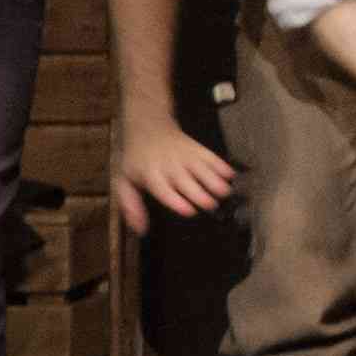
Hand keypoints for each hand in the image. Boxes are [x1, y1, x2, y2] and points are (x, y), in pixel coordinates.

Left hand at [109, 117, 238, 235]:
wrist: (148, 126)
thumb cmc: (137, 159)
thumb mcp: (125, 181)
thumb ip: (131, 206)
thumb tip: (140, 229)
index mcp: (151, 175)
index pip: (164, 189)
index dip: (176, 200)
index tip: (189, 211)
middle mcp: (169, 165)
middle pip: (186, 180)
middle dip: (199, 192)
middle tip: (211, 204)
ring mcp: (184, 155)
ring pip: (201, 168)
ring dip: (214, 179)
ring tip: (225, 192)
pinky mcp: (196, 148)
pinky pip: (210, 156)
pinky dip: (221, 165)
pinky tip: (230, 175)